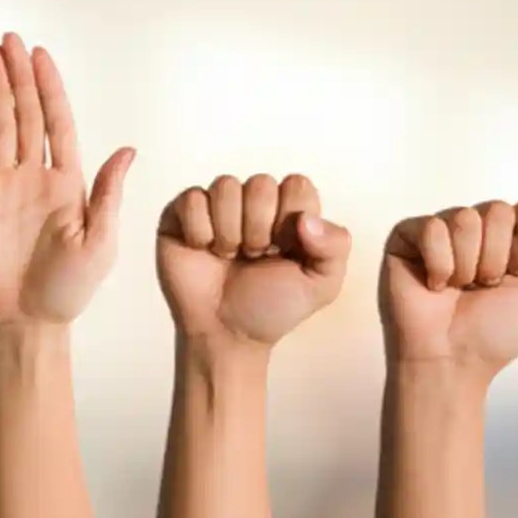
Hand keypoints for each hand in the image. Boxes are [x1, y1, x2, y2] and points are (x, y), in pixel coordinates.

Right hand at [0, 33, 134, 326]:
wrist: (31, 318)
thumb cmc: (72, 286)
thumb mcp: (101, 239)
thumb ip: (109, 192)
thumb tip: (128, 149)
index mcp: (69, 182)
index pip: (59, 123)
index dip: (51, 89)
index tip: (43, 57)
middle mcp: (37, 176)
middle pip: (28, 114)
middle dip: (21, 76)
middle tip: (13, 38)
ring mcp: (5, 185)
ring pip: (2, 125)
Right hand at [157, 173, 350, 346]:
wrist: (227, 334)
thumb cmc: (273, 307)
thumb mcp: (322, 285)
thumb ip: (335, 247)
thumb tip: (307, 219)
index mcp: (290, 212)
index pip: (297, 185)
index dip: (291, 218)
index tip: (285, 250)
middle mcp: (255, 203)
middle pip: (261, 184)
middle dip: (259, 228)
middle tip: (254, 256)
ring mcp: (218, 206)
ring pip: (225, 185)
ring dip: (229, 230)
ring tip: (229, 256)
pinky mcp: (183, 215)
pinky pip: (192, 198)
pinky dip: (200, 230)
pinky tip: (203, 250)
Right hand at [379, 200, 517, 375]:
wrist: (453, 360)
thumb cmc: (497, 334)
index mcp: (514, 236)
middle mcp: (480, 227)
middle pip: (499, 211)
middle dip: (497, 259)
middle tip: (485, 287)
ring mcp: (444, 229)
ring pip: (466, 219)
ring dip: (468, 266)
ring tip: (460, 288)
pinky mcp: (409, 236)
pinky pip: (432, 228)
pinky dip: (439, 264)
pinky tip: (436, 285)